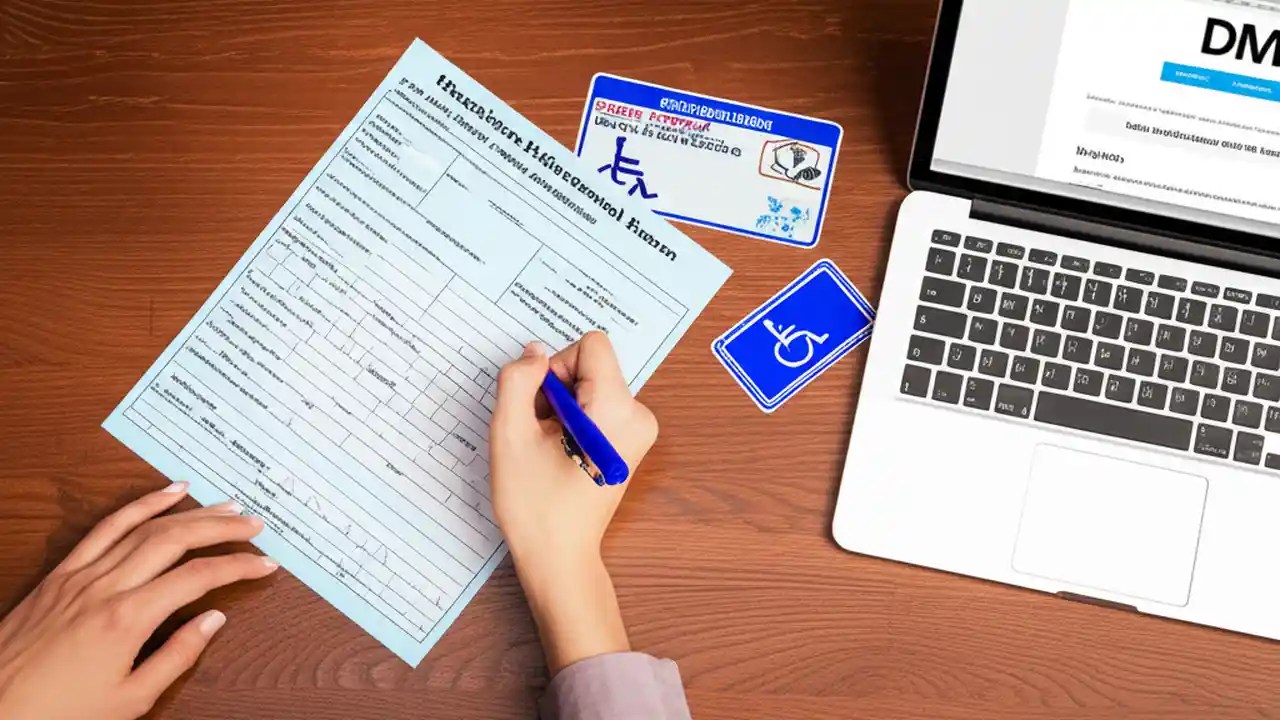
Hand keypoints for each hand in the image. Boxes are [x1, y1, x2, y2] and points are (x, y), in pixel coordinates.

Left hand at [0, 484, 278, 719]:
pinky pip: (105, 528)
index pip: (197, 578)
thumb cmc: (58, 715)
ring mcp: (79, 575)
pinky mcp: (59, 575)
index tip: (265, 564)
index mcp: (127, 619)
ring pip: (143, 527)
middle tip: (254, 526)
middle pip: (174, 540)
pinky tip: (162, 494)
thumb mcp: (129, 701)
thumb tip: (214, 619)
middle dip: (220, 529)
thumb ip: (177, 656)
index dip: (236, 567)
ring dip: (188, 512)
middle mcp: (104, 587)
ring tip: (223, 506)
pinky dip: (137, 506)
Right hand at [490, 331, 657, 672]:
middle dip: (555, 391)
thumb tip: (534, 352)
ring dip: (560, 408)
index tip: (542, 408)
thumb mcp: (510, 434)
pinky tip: (560, 454)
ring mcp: (639, 430)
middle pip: (590, 365)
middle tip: (539, 435)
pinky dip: (572, 421)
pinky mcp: (630, 441)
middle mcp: (639, 414)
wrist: (559, 558)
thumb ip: (517, 380)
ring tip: (548, 449)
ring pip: (589, 385)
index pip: (590, 345)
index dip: (555, 367)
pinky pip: (597, 405)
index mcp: (618, 409)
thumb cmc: (535, 505)